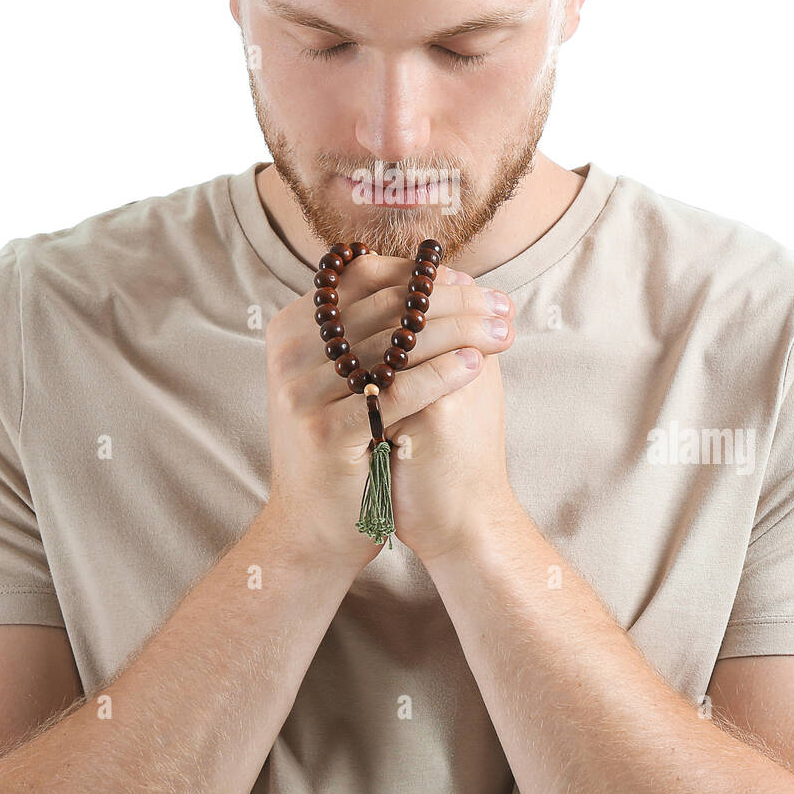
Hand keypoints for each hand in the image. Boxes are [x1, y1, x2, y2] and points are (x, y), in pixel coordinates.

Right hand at [263, 253, 514, 572]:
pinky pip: (394, 392)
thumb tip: (450, 269)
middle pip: (386, 309)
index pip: (367, 279)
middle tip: (503, 306)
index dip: (426, 276)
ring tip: (502, 333)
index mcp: (293, 328)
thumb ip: (383, 324)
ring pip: (394, 345)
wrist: (314, 524)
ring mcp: (301, 391)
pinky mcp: (322, 431)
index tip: (479, 283)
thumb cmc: (347, 441)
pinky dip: (439, 374)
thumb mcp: (353, 375)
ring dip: (458, 332)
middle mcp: (289, 352)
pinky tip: (475, 366)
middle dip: (454, 302)